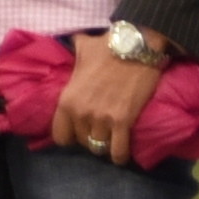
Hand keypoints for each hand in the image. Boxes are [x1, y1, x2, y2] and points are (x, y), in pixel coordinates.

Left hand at [45, 47, 155, 164]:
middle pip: (81, 141)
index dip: (69, 135)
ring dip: (104, 146)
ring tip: (110, 140)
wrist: (138, 46)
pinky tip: (121, 154)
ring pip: (98, 147)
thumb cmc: (107, 46)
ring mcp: (102, 118)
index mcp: (67, 100)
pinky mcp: (124, 121)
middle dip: (89, 138)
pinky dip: (120, 155)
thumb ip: (74, 53)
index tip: (78, 131)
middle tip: (99, 131)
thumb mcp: (82, 48)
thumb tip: (73, 42)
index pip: (60, 135)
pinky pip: (118, 151)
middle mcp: (81, 113)